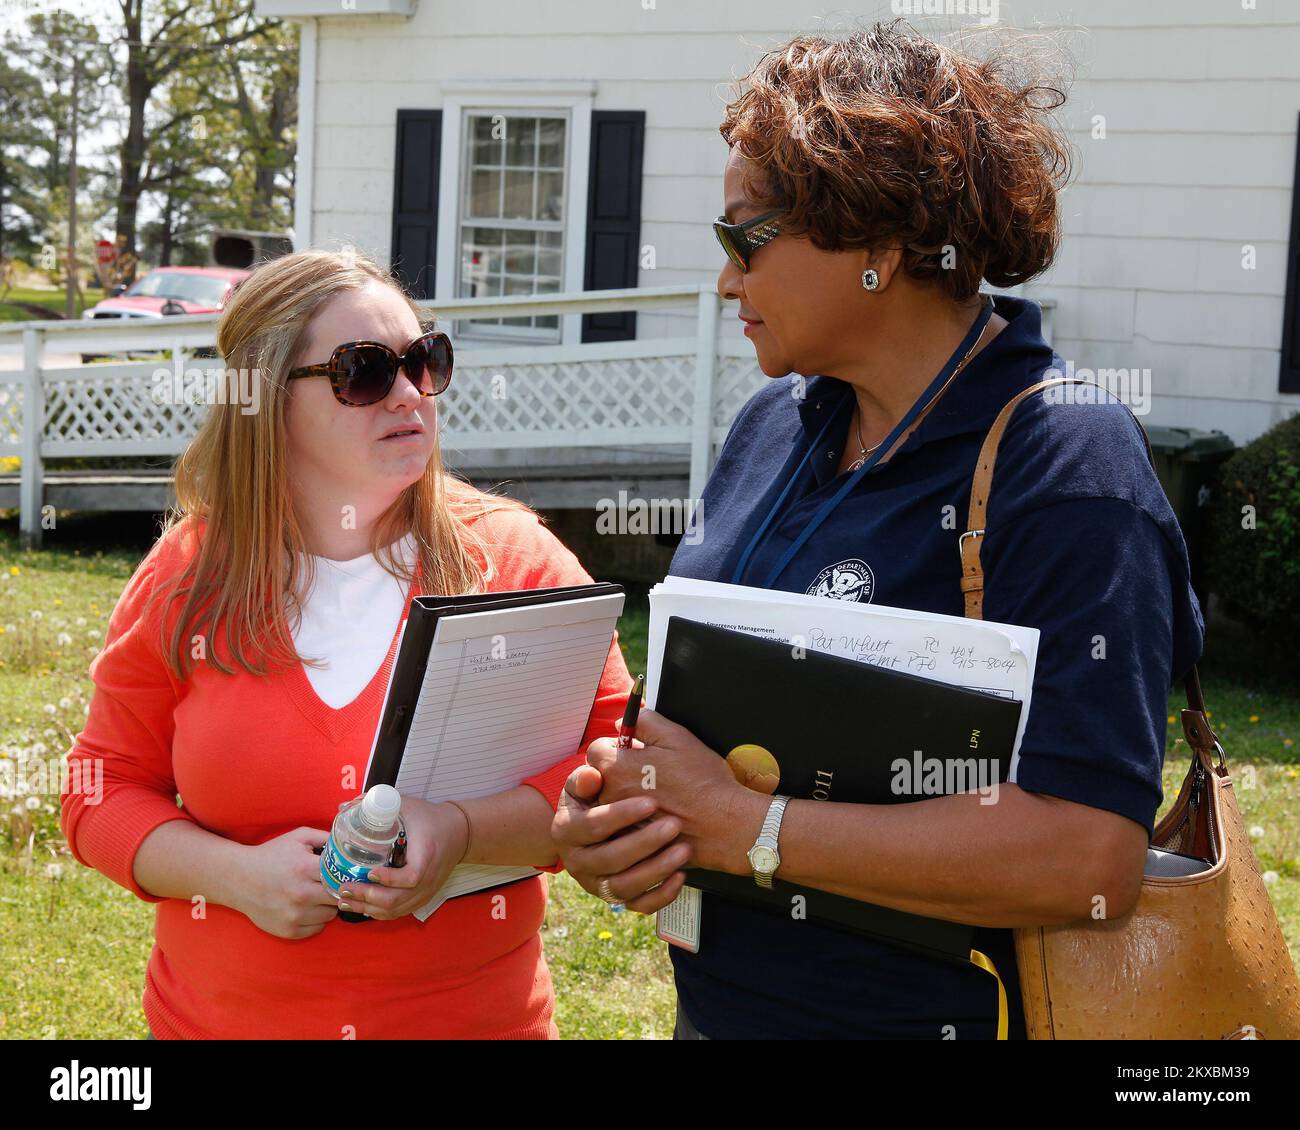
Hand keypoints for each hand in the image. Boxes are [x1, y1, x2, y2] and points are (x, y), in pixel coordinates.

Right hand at [231, 826, 339, 939]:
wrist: (238, 879)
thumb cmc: (271, 855)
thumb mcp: (298, 838)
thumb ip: (325, 838)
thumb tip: (349, 845)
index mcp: (304, 868)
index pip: (341, 876)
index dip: (346, 876)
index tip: (345, 874)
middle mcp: (301, 894)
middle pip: (338, 898)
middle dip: (337, 891)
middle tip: (330, 885)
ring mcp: (294, 915)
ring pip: (330, 915)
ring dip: (327, 906)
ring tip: (315, 895)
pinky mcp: (289, 931)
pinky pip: (317, 928)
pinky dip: (316, 919)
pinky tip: (306, 908)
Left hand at [339, 798, 468, 920]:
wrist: (460, 833)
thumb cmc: (432, 819)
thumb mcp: (408, 806)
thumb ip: (377, 804)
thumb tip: (345, 806)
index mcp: (426, 854)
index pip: (411, 876)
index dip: (389, 879)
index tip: (370, 872)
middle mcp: (428, 878)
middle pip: (397, 899)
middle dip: (366, 897)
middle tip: (344, 889)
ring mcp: (426, 890)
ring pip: (396, 910)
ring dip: (368, 908)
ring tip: (345, 901)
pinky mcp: (424, 896)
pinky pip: (400, 912)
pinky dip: (379, 912)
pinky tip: (362, 906)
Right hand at [551, 763, 690, 913]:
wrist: (597, 825)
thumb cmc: (596, 796)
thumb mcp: (586, 782)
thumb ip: (587, 776)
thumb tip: (591, 776)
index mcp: (565, 831)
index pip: (592, 826)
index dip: (622, 814)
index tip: (651, 803)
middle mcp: (576, 863)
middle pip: (609, 859)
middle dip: (644, 843)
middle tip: (674, 826)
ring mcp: (596, 885)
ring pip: (624, 886)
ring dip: (656, 870)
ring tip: (684, 850)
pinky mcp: (616, 899)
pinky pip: (639, 906)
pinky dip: (661, 895)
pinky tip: (680, 876)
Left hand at [587, 709, 762, 873]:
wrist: (722, 823)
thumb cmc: (702, 780)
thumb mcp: (676, 737)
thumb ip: (644, 722)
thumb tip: (623, 723)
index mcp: (617, 767)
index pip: (596, 750)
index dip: (615, 747)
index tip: (633, 751)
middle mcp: (611, 796)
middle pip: (599, 777)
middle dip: (616, 772)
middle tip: (646, 774)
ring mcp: (619, 822)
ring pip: (610, 803)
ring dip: (623, 797)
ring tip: (654, 797)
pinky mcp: (631, 842)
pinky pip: (622, 828)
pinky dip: (633, 822)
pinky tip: (656, 818)